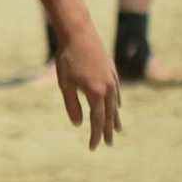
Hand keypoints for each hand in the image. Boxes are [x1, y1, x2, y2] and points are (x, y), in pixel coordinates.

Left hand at [52, 29, 121, 150]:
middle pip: (109, 115)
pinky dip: (115, 102)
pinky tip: (115, 106)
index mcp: (96, 93)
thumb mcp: (65, 83)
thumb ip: (72, 104)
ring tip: (117, 129)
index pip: (98, 121)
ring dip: (115, 118)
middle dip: (108, 130)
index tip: (93, 147)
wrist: (78, 33)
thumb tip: (77, 124)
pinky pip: (116, 92)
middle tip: (108, 144)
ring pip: (115, 104)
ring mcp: (112, 79)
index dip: (96, 135)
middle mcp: (108, 88)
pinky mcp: (112, 71)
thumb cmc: (67, 58)